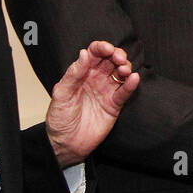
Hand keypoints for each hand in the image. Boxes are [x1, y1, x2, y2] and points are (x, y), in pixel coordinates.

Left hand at [46, 40, 140, 167]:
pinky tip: (134, 78)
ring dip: (125, 67)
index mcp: (81, 73)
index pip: (94, 54)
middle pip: (110, 60)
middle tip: (118, 58)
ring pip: (120, 73)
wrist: (66, 144)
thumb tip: (83, 54)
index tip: (107, 49)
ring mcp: (106, 91)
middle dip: (117, 55)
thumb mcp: (61, 94)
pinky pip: (124, 92)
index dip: (102, 48)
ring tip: (124, 70)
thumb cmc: (59, 119)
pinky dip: (131, 84)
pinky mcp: (114, 105)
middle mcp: (95, 79)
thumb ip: (73, 74)